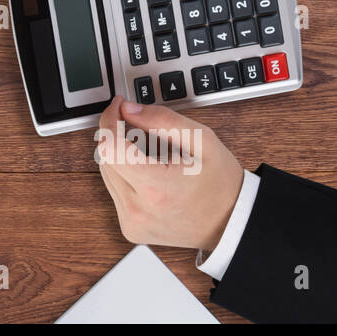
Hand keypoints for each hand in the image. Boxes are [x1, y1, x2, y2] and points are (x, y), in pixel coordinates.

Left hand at [95, 97, 244, 250]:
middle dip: (118, 135)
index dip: (110, 120)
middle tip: (145, 130)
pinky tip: (150, 174)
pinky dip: (125, 175)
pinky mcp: (130, 227)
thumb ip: (162, 120)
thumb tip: (128, 109)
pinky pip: (115, 190)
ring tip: (154, 155)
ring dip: (120, 155)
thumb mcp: (202, 140)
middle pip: (104, 157)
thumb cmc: (221, 184)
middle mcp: (138, 209)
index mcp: (156, 188)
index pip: (109, 146)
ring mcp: (132, 222)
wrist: (232, 224)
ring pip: (106, 172)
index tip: (119, 107)